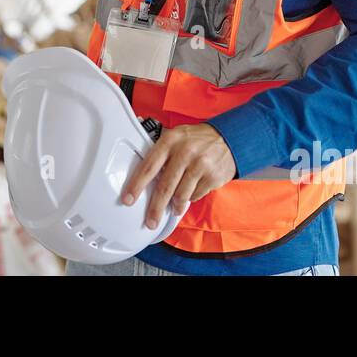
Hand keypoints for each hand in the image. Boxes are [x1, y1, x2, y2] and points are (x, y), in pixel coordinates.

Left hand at [121, 124, 236, 229]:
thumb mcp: (176, 136)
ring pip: (181, 195)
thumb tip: (137, 168)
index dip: (137, 185)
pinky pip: (195, 196)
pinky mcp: (212, 177)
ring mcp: (200, 165)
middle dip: (156, 208)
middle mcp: (184, 152)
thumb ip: (158, 150)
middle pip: (165, 187)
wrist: (228, 138)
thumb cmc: (196, 139)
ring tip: (175, 208)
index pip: (149, 166)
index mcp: (170, 141)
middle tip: (150, 221)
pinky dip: (191, 198)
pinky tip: (191, 192)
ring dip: (176, 205)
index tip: (128, 199)